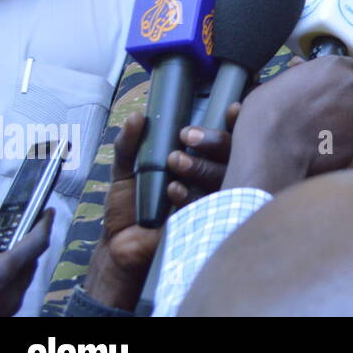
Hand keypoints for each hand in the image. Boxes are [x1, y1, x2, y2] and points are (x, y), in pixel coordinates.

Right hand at [0, 210, 52, 315]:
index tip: (48, 212)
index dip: (45, 224)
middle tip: (14, 234)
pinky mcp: (6, 315)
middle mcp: (14, 290)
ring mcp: (11, 306)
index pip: (37, 242)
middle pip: (31, 261)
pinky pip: (15, 292)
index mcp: (3, 272)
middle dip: (26, 245)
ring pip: (24, 278)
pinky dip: (10, 280)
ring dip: (17, 264)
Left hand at [83, 108, 237, 310]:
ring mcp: (211, 202)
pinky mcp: (203, 224)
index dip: (235, 123)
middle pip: (233, 155)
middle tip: (187, 136)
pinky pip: (206, 207)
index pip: (225, 139)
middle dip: (213, 142)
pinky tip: (172, 190)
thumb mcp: (125, 169)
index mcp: (199, 161)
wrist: (117, 243)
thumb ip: (129, 143)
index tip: (232, 109)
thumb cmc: (128, 204)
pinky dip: (188, 195)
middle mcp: (211, 178)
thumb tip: (136, 116)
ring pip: (224, 179)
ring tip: (173, 161)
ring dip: (200, 167)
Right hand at [222, 55, 352, 194]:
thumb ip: (302, 73)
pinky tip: (321, 147)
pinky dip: (342, 145)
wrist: (271, 148)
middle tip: (336, 115)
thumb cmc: (267, 113)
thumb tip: (300, 66)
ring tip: (322, 134)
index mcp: (334, 66)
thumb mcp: (280, 81)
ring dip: (349, 126)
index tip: (343, 91)